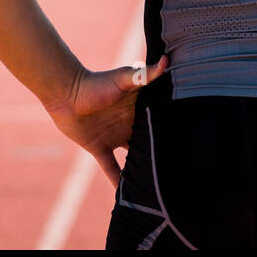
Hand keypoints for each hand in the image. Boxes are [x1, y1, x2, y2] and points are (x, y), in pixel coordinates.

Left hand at [43, 56, 168, 187]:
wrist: (65, 93)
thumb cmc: (96, 82)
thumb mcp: (124, 78)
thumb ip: (145, 73)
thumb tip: (167, 60)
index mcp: (139, 108)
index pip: (160, 120)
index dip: (173, 128)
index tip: (191, 137)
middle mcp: (130, 124)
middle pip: (149, 140)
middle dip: (162, 150)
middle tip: (181, 166)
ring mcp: (115, 137)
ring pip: (134, 156)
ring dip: (143, 167)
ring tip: (160, 183)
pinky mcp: (100, 148)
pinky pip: (111, 168)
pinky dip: (118, 181)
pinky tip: (126, 195)